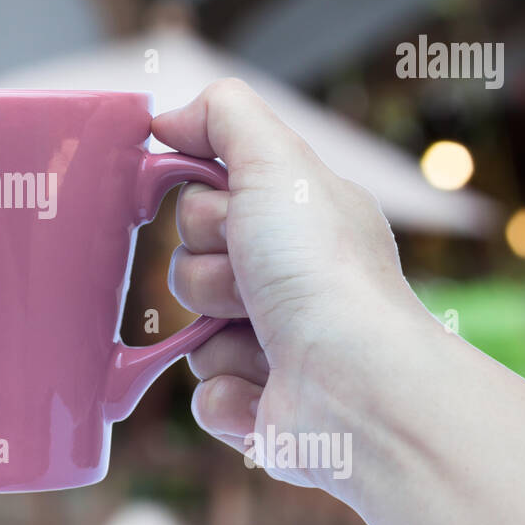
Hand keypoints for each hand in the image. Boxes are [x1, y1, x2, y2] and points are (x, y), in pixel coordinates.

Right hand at [153, 77, 425, 489]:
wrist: (355, 384)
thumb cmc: (322, 270)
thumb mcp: (276, 163)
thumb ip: (224, 116)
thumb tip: (168, 119)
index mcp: (299, 223)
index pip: (208, 200)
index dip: (204, 207)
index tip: (229, 213)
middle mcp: (292, 281)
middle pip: (190, 264)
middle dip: (209, 272)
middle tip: (253, 282)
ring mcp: (277, 347)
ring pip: (191, 331)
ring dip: (217, 333)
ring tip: (266, 340)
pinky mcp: (262, 409)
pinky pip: (203, 392)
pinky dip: (227, 391)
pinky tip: (265, 388)